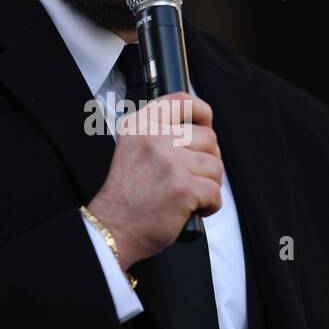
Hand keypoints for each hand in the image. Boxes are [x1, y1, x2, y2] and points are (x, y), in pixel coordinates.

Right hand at [86, 91, 221, 269]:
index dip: (201, 111)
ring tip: (190, 195)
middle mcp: (154, 138)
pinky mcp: (183, 188)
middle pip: (208, 137)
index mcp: (140, 125)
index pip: (181, 101)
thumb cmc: (125, 196)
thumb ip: (158, 133)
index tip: (205, 126)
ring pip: (215, 166)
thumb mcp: (131, 149)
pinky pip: (215, 192)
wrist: (113, 228)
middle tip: (193, 176)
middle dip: (208, 160)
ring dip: (209, 184)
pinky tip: (193, 209)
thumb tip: (199, 129)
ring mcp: (170, 162)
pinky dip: (210, 205)